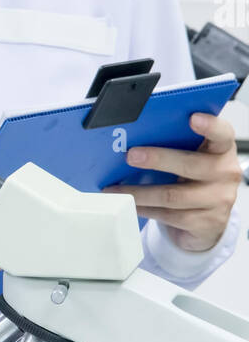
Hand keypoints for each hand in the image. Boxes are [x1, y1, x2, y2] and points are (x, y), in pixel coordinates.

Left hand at [103, 112, 240, 251]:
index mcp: (222, 149)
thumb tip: (138, 135)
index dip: (209, 125)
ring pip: (172, 195)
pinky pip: (169, 216)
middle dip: (157, 159)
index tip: (193, 118)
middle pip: (190, 164)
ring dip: (140, 192)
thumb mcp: (191, 157)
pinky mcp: (206, 223)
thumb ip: (177, 144)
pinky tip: (131, 205)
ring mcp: (219, 200)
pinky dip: (145, 209)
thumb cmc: (194, 179)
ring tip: (116, 189)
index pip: (222, 133)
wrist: (207, 219)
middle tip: (131, 156)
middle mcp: (225, 173)